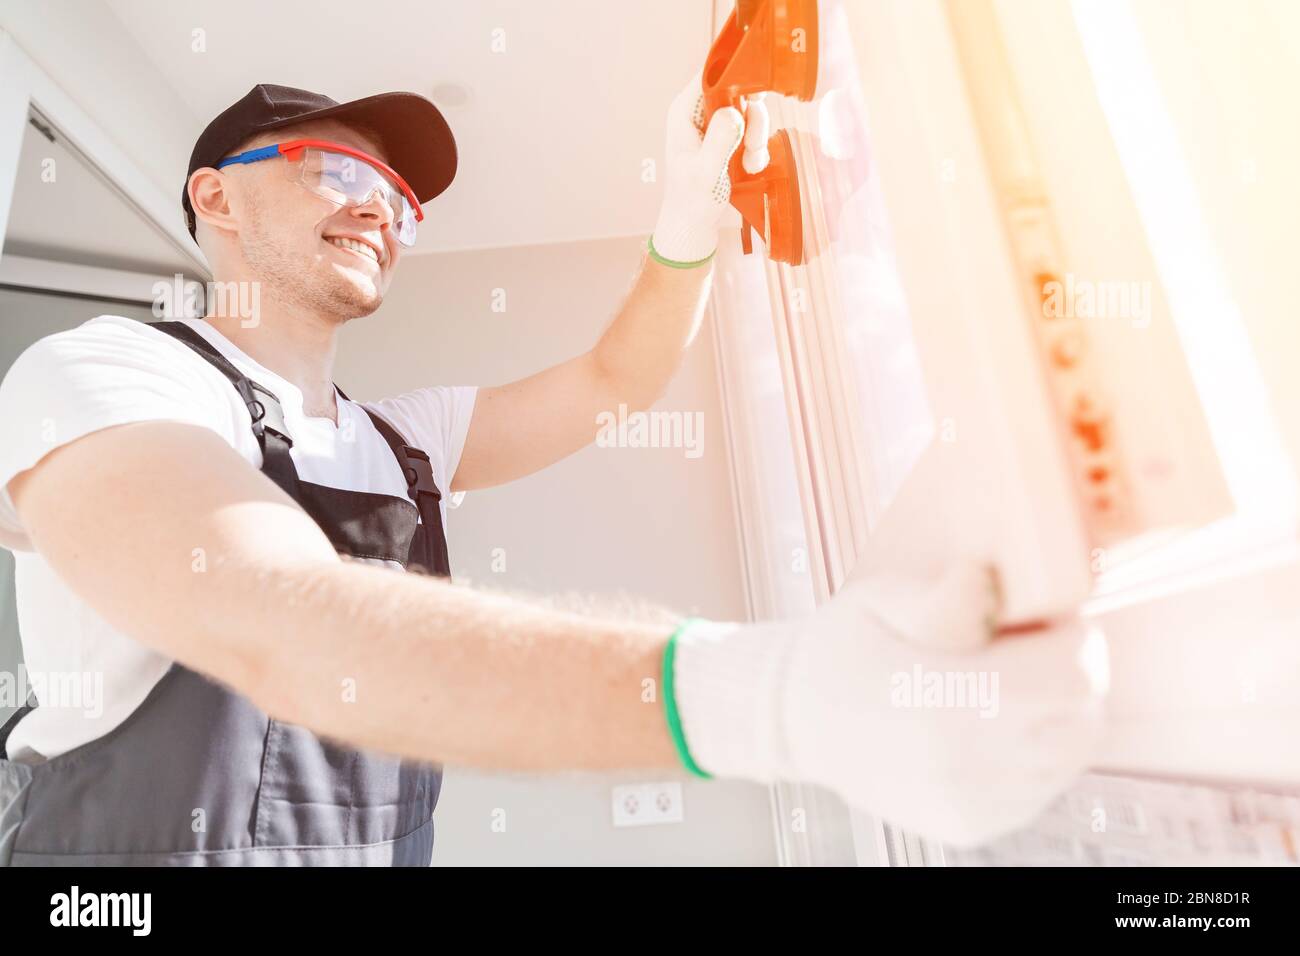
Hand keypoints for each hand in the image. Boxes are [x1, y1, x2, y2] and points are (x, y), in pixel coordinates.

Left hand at [649, 71, 771, 265]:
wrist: (693, 225)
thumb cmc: (690, 201)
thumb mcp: (705, 172)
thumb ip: (719, 141)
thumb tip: (733, 112)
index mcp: (684, 112)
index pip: (710, 75)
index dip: (736, 76)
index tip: (755, 95)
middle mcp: (699, 113)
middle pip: (737, 91)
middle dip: (753, 118)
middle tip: (752, 144)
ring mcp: (715, 126)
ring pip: (749, 112)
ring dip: (757, 138)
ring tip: (750, 163)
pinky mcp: (728, 139)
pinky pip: (752, 132)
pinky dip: (756, 150)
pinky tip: (750, 168)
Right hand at [669, 561, 1108, 847]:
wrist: (795, 719)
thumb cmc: (841, 649)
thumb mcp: (881, 599)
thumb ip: (947, 594)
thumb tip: (994, 580)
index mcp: (943, 703)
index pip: (1074, 675)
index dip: (1074, 635)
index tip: (1045, 619)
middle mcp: (963, 766)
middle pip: (1084, 718)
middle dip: (1073, 673)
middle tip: (1032, 647)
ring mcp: (970, 805)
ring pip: (1070, 755)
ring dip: (1060, 714)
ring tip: (1009, 684)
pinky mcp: (971, 825)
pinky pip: (1041, 786)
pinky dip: (1036, 752)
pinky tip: (993, 723)